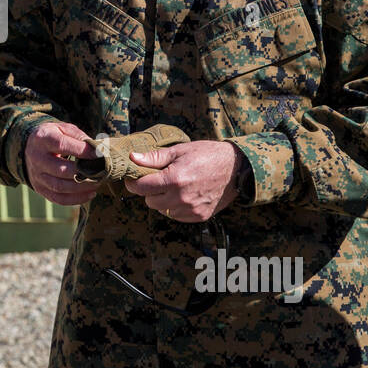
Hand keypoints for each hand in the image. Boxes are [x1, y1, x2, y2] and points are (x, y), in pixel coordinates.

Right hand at [25, 121, 99, 205]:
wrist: (30, 148)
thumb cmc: (52, 136)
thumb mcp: (62, 128)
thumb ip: (78, 136)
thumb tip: (96, 149)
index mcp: (42, 139)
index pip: (62, 146)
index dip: (82, 151)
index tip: (99, 154)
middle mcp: (37, 159)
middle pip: (61, 170)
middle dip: (83, 172)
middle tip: (101, 171)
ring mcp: (37, 176)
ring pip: (60, 187)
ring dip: (82, 188)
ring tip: (98, 183)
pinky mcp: (40, 188)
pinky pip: (58, 198)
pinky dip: (76, 199)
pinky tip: (90, 194)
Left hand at [124, 140, 246, 222]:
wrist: (235, 167)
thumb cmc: (206, 154)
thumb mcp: (179, 151)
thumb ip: (154, 158)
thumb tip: (133, 158)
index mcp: (173, 179)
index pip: (141, 188)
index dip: (133, 183)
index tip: (134, 179)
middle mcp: (181, 198)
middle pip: (150, 201)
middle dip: (150, 191)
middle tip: (159, 180)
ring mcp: (191, 209)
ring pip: (163, 210)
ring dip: (163, 200)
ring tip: (175, 186)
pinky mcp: (199, 216)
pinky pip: (177, 216)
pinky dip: (176, 207)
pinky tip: (185, 194)